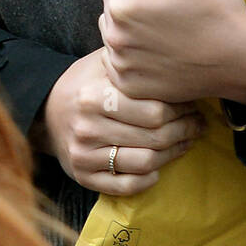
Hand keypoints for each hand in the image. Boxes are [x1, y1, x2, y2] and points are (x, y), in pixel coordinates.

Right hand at [37, 48, 206, 194]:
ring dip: (173, 154)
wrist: (47, 111)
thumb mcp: (105, 63)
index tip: (194, 104)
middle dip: (185, 131)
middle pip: (154, 138)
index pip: (154, 110)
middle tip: (198, 123)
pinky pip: (125, 186)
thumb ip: (135, 62)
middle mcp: (88, 127)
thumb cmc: (86, 82)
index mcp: (95, 96)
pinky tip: (159, 167)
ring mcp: (84, 155)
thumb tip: (181, 59)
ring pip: (145, 163)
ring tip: (186, 141)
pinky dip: (148, 179)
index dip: (182, 109)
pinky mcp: (83, 176)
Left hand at [99, 0, 245, 106]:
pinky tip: (160, 51)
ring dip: (131, 24)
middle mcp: (115, 38)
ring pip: (114, 29)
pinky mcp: (130, 85)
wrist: (240, 62)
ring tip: (165, 29)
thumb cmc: (217, 12)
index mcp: (124, 6)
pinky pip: (119, 58)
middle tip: (167, 6)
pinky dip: (134, 52)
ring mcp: (121, 66)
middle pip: (111, 1)